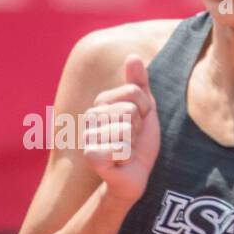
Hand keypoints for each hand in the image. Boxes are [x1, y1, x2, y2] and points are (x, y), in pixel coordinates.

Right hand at [82, 54, 160, 205]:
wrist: (133, 178)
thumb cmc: (138, 145)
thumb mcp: (144, 110)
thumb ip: (138, 84)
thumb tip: (132, 55)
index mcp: (102, 103)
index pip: (134, 92)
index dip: (144, 111)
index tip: (138, 125)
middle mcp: (91, 116)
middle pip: (130, 109)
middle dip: (139, 129)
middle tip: (131, 141)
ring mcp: (89, 136)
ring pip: (126, 129)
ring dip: (133, 145)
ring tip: (126, 152)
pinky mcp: (91, 156)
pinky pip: (120, 147)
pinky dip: (127, 158)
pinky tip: (119, 163)